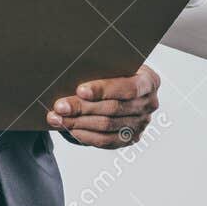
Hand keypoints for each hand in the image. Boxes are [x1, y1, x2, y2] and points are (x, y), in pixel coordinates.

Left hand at [46, 65, 160, 147]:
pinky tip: (69, 129)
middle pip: (113, 109)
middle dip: (82, 108)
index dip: (103, 90)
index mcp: (149, 81)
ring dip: (78, 123)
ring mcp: (141, 124)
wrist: (122, 88)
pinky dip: (85, 135)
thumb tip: (73, 70)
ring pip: (106, 126)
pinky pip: (105, 141)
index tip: (80, 90)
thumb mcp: (114, 64)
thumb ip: (103, 67)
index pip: (127, 88)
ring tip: (57, 118)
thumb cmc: (115, 72)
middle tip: (60, 106)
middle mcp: (149, 104)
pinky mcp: (130, 138)